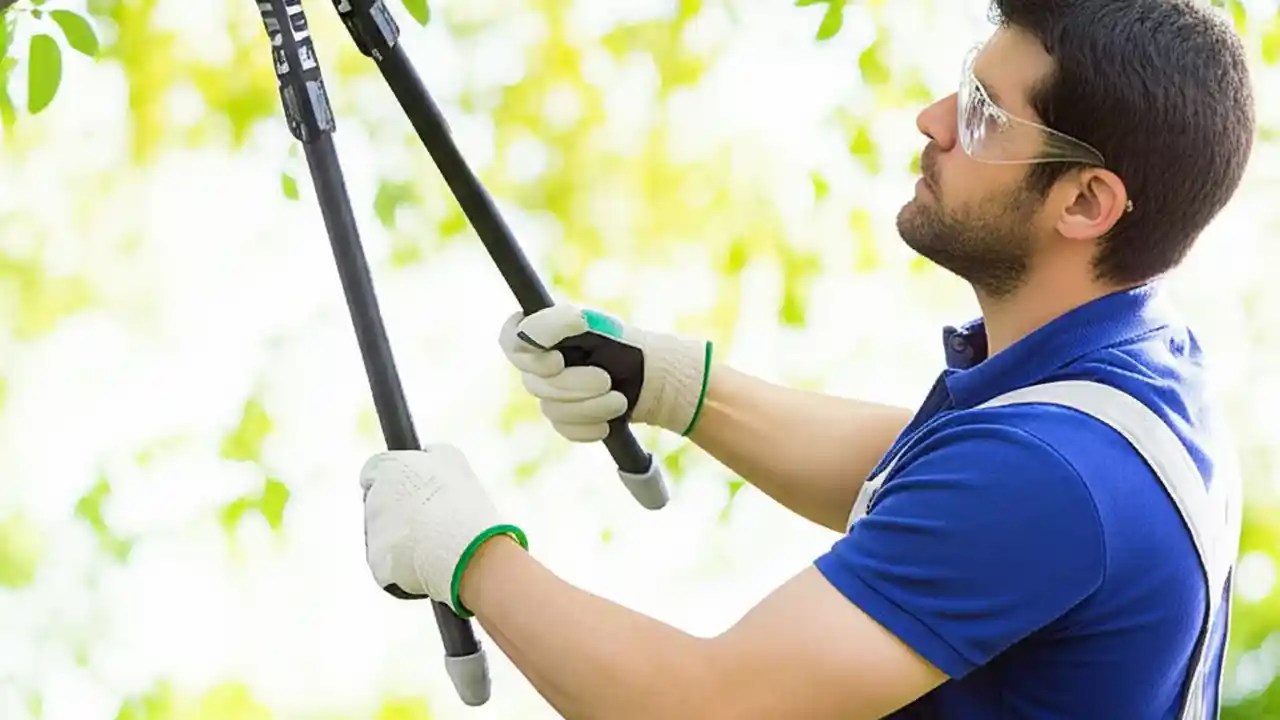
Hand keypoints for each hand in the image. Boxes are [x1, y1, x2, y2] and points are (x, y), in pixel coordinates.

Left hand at [360, 444, 527, 616]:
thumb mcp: (453, 461)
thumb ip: (432, 453)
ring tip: (436, 542)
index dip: (393, 480)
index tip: (409, 489)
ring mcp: (372, 532)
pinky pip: (387, 562)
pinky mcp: (375, 562)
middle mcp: (372, 498)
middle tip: (429, 519)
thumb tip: (427, 452)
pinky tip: (429, 561)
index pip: (373, 470)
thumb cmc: (461, 504)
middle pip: (378, 504)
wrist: (461, 550)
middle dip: (398, 511)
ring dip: (403, 538)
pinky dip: (404, 563)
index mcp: (387, 468)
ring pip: (384, 535)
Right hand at [498, 304, 712, 441]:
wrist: (645, 376)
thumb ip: (557, 322)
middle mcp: (536, 365)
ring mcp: (547, 394)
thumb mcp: (591, 324)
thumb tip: (538, 323)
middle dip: (575, 385)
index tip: (558, 360)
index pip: (510, 341)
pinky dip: (590, 426)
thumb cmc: (616, 343)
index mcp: (538, 334)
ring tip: (619, 399)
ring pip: (552, 410)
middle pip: (535, 383)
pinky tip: (609, 421)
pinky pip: (564, 429)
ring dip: (591, 407)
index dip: (529, 357)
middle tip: (606, 380)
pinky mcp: (561, 419)